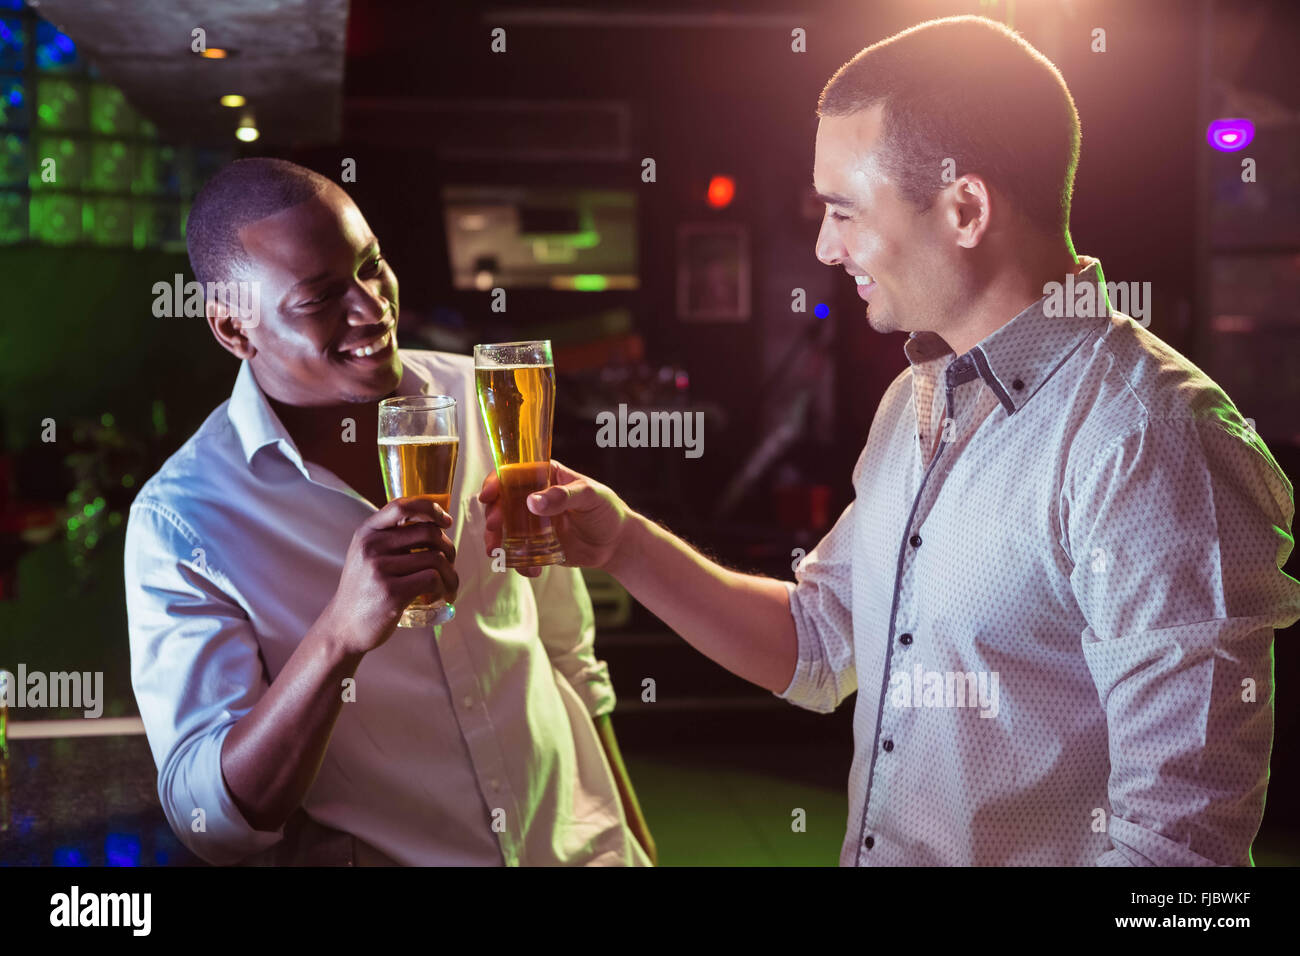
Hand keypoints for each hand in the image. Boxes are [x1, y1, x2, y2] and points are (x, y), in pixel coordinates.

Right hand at [317, 496, 457, 652]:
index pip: (402, 506)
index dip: (431, 509)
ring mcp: (380, 569)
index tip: (446, 521)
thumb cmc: (365, 590)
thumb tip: (436, 523)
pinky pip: (433, 579)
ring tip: (449, 587)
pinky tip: (442, 596)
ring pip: (436, 558)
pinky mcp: (391, 593)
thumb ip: (392, 537)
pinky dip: (445, 588)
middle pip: (429, 533)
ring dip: (451, 574)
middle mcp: (371, 546)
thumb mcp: (367, 555)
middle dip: (449, 549)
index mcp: (367, 532)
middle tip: (450, 565)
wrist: (343, 627)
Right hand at [478, 460, 629, 577]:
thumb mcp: (590, 496)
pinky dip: (517, 560)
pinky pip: (517, 551)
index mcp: (544, 476)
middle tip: (495, 528)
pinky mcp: (534, 544)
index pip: (513, 473)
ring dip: (496, 540)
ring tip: (498, 553)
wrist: (616, 543)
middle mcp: (533, 497)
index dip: (496, 482)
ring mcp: (531, 522)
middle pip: (501, 501)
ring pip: (503, 528)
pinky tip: (530, 569)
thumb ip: (563, 496)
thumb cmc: (606, 510)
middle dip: (493, 515)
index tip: (488, 496)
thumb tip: (532, 501)